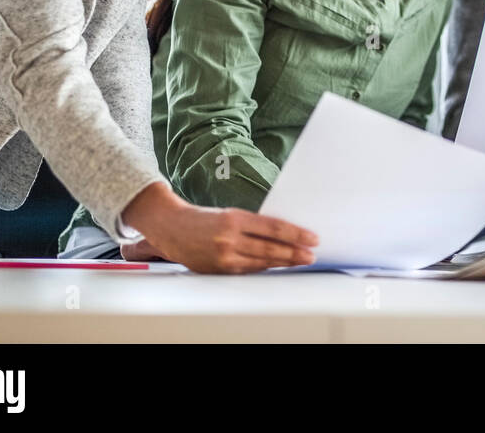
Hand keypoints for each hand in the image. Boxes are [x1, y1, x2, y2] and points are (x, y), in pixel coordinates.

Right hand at [123, 182, 318, 273]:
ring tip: (301, 260)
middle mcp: (229, 238)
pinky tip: (277, 266)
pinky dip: (265, 268)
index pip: (273, 228)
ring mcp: (224, 256)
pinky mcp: (219, 269)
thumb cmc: (204, 218)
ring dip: (284, 262)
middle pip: (270, 247)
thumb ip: (252, 225)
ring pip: (261, 261)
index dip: (295, 234)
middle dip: (294, 252)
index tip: (312, 238)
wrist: (172, 228)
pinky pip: (248, 270)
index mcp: (234, 218)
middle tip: (312, 254)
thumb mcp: (229, 214)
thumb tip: (282, 233)